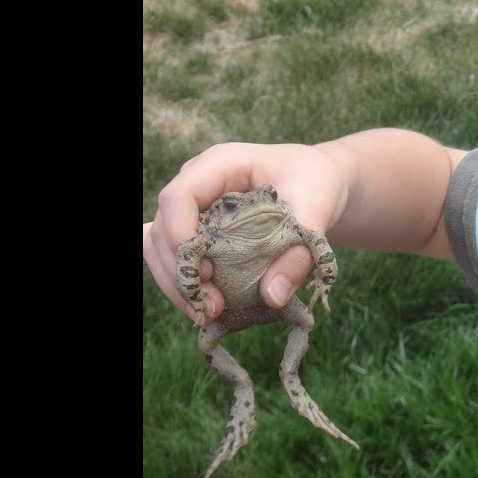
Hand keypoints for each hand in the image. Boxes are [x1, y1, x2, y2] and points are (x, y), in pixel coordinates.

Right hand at [143, 142, 345, 323]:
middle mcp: (198, 185)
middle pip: (162, 228)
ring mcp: (193, 208)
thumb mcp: (317, 210)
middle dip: (181, 272)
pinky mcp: (199, 230)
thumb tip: (273, 297)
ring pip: (159, 247)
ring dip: (179, 284)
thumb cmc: (315, 184)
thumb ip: (299, 251)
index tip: (203, 272)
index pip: (180, 195)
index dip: (179, 233)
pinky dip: (185, 283)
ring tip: (210, 313)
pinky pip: (176, 257)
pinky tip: (204, 307)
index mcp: (221, 164)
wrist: (318, 183)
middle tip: (212, 306)